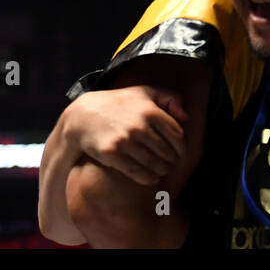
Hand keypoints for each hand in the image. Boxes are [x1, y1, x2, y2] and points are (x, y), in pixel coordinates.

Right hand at [61, 85, 188, 185]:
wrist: (84, 116)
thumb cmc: (119, 102)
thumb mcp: (144, 91)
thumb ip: (169, 97)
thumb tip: (186, 116)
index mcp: (150, 110)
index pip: (176, 135)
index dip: (181, 147)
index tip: (180, 153)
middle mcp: (139, 126)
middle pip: (166, 151)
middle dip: (171, 161)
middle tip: (171, 165)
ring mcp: (125, 141)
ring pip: (153, 163)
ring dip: (161, 170)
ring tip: (162, 171)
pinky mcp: (112, 154)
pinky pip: (136, 172)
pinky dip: (147, 178)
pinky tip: (151, 178)